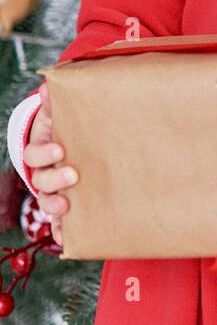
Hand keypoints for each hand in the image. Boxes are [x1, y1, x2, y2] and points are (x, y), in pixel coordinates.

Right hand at [22, 82, 77, 248]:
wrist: (74, 145)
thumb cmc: (68, 128)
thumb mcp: (61, 116)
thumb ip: (55, 104)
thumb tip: (47, 86)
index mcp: (42, 149)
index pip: (34, 154)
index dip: (44, 153)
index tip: (61, 149)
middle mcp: (44, 172)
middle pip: (40, 180)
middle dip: (54, 179)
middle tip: (73, 175)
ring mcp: (53, 190)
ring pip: (46, 201)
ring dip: (54, 205)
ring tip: (66, 207)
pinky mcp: (64, 206)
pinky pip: (59, 223)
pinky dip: (61, 231)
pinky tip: (66, 238)